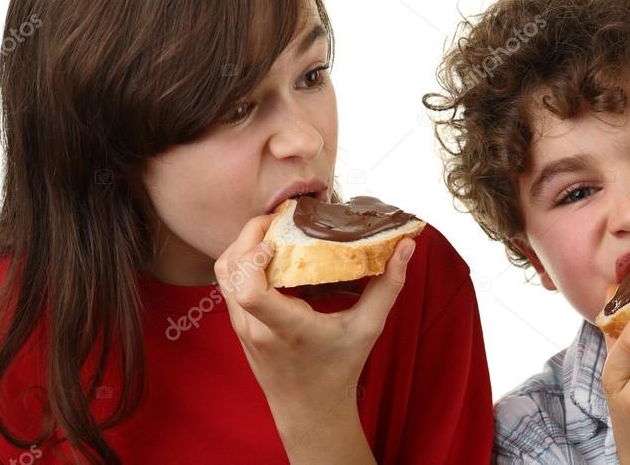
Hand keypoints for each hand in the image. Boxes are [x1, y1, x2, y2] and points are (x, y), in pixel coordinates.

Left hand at [214, 214, 415, 460]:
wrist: (309, 411)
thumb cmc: (340, 370)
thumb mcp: (368, 328)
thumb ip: (388, 286)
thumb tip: (407, 247)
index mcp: (286, 328)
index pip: (251, 292)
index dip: (254, 257)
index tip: (278, 238)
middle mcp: (255, 327)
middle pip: (230, 270)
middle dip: (249, 235)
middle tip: (279, 219)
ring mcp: (242, 327)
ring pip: (222, 274)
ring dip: (242, 245)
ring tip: (272, 231)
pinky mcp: (238, 326)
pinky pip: (227, 284)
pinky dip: (241, 261)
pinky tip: (268, 254)